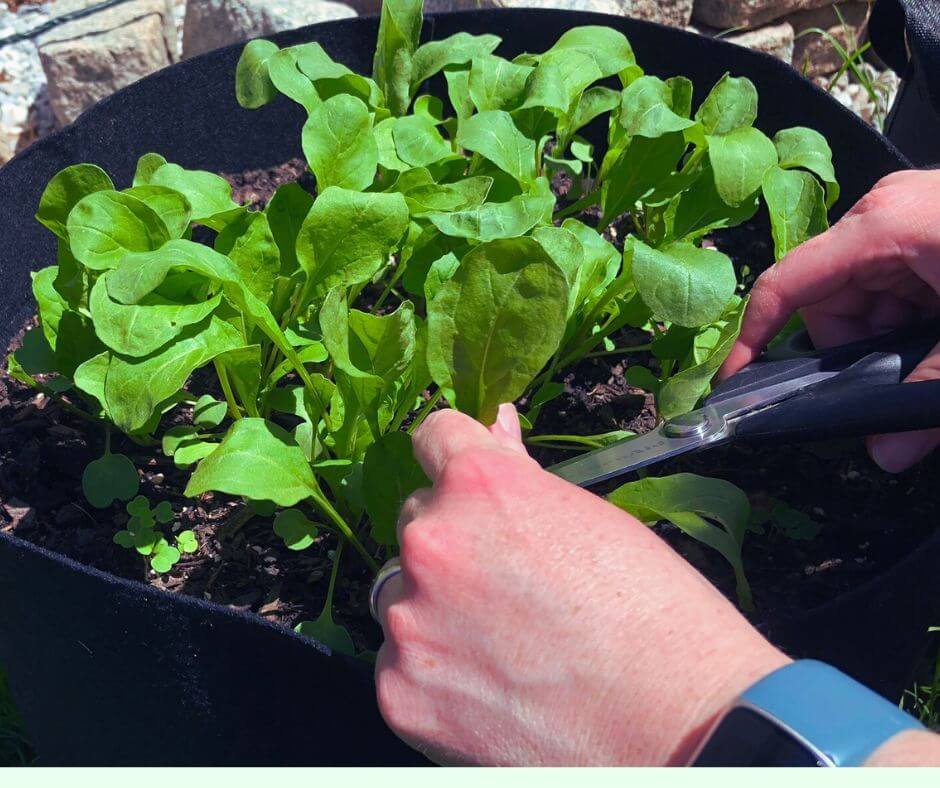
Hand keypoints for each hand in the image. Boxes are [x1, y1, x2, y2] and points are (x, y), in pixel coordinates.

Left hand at [373, 404, 787, 764]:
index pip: (434, 436)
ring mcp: (410, 621)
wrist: (677, 724)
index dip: (457, 455)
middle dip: (454, 541)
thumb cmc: (653, 613)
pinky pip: (402, 662)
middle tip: (509, 584)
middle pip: (418, 520)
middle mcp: (432, 543)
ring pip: (404, 594)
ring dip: (437, 607)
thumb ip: (520, 477)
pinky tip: (491, 687)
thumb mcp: (589, 520)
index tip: (472, 483)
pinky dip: (435, 670)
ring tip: (505, 644)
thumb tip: (492, 427)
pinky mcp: (401, 691)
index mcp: (480, 486)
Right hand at [721, 169, 939, 472]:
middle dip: (854, 348)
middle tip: (904, 379)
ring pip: (864, 297)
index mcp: (883, 226)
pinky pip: (894, 285)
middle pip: (828, 297)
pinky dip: (912, 320)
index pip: (787, 285)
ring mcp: (909, 218)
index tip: (736, 386)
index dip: (753, 338)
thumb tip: (888, 455)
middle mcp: (884, 214)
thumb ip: (930, 393)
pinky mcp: (929, 229)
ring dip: (891, 337)